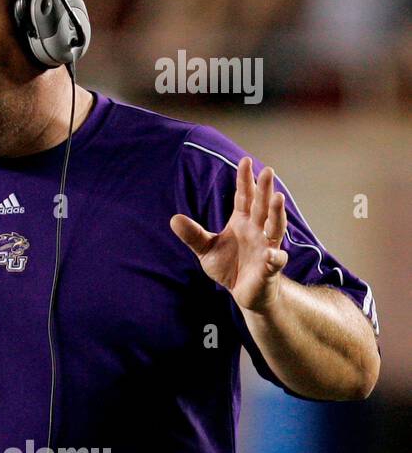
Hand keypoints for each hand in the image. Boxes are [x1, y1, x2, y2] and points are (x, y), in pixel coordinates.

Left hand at [170, 156, 288, 313]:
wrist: (243, 292)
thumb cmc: (228, 266)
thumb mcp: (206, 250)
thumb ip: (193, 235)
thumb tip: (174, 218)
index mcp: (242, 222)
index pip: (244, 197)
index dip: (245, 180)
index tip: (244, 160)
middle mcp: (257, 230)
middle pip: (261, 206)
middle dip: (264, 189)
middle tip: (267, 170)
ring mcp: (266, 247)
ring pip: (275, 227)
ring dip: (277, 213)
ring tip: (277, 198)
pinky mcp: (270, 268)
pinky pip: (274, 261)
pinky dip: (274, 257)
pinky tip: (272, 254)